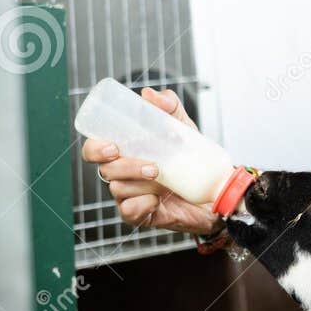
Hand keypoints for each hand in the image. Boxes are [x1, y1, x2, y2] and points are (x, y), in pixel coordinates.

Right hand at [79, 87, 224, 235]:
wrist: (216, 189)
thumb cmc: (192, 157)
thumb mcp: (183, 127)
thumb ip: (169, 107)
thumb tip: (149, 95)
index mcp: (124, 152)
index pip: (94, 150)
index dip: (94, 149)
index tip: (113, 147)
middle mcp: (122, 174)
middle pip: (105, 171)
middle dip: (125, 167)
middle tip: (151, 165)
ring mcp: (131, 196)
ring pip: (117, 190)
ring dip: (139, 183)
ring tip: (162, 177)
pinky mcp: (141, 215)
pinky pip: (129, 212)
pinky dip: (141, 205)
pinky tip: (157, 199)